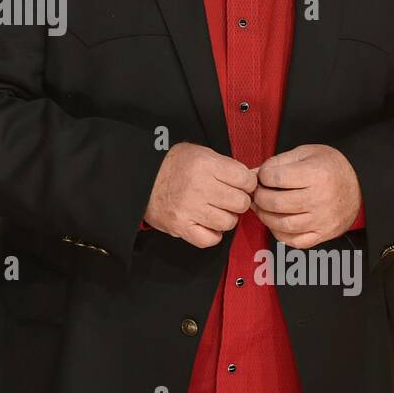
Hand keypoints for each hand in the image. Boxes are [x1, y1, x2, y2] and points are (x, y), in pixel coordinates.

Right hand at [142, 142, 256, 247]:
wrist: (141, 178)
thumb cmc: (173, 165)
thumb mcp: (200, 153)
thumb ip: (226, 166)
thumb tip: (252, 180)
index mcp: (205, 164)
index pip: (246, 179)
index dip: (246, 182)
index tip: (239, 184)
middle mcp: (199, 186)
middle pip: (240, 202)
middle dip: (237, 200)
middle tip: (226, 197)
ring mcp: (189, 209)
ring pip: (228, 222)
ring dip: (225, 218)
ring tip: (214, 209)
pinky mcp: (181, 227)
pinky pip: (211, 239)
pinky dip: (212, 234)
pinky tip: (206, 223)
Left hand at [252, 144, 361, 248]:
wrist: (360, 184)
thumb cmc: (330, 167)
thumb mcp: (306, 153)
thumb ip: (278, 162)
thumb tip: (253, 174)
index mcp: (316, 174)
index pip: (275, 178)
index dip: (263, 176)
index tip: (264, 175)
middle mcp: (320, 199)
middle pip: (275, 203)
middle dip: (259, 197)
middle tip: (259, 192)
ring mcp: (322, 220)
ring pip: (282, 224)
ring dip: (265, 216)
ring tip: (263, 207)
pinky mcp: (324, 234)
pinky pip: (294, 241)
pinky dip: (280, 234)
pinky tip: (277, 222)